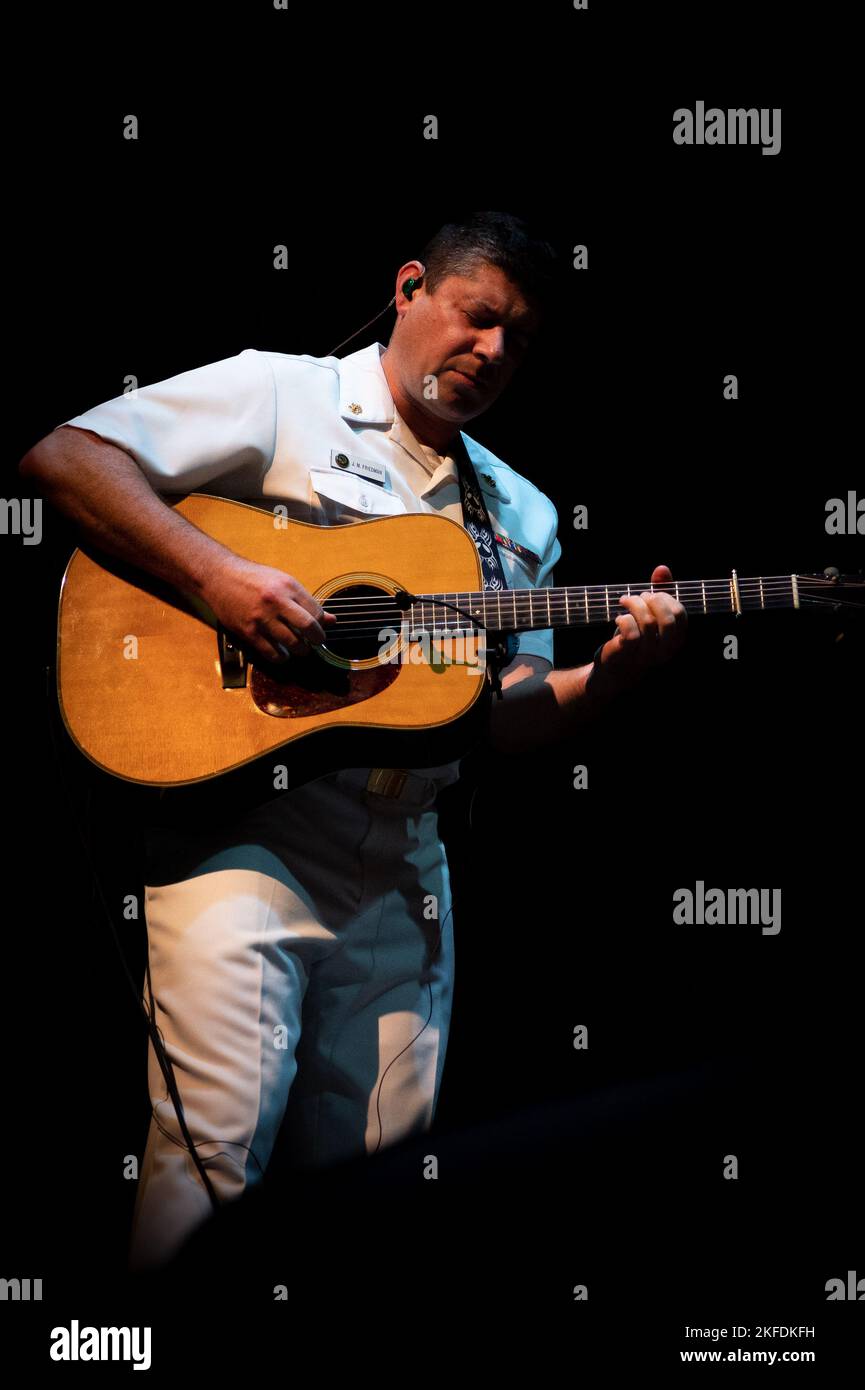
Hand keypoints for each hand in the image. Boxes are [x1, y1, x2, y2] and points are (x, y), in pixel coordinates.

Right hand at [203, 555, 337, 662]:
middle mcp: (276, 601)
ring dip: (301, 650)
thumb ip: (306, 601)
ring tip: (300, 648)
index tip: (318, 628)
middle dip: (317, 639)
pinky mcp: (248, 632)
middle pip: (308, 628)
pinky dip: (281, 657)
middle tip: (315, 642)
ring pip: (292, 643)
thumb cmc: (253, 579)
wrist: (219, 577)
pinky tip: (282, 653)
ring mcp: (261, 618)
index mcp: (287, 586)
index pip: (316, 612)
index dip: (321, 624)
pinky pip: (271, 653)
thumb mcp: (282, 582)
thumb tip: (331, 620)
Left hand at [590, 564, 687, 692]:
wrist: (613, 670)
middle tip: (638, 597)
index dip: (665, 598)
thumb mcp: (649, 614)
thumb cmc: (634, 638)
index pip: (680, 613)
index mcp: (675, 639)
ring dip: (634, 605)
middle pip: (668, 619)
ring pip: (648, 622)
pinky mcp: (628, 655)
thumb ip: (659, 591)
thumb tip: (662, 569)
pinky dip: (624, 619)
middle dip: (652, 601)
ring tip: (625, 602)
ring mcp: (647, 655)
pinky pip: (631, 633)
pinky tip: (619, 618)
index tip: (650, 595)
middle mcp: (665, 650)